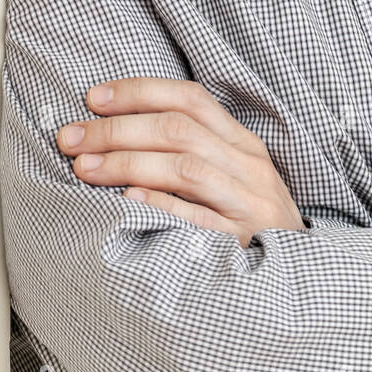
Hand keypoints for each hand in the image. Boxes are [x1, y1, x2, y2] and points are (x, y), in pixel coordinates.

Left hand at [56, 77, 305, 247]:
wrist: (301, 279)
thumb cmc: (250, 222)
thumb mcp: (231, 177)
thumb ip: (189, 151)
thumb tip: (117, 130)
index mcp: (243, 143)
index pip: (190, 100)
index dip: (140, 92)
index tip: (93, 97)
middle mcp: (249, 167)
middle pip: (178, 131)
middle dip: (117, 129)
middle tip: (71, 138)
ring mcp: (248, 205)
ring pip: (185, 168)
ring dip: (127, 163)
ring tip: (84, 168)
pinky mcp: (242, 244)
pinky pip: (198, 219)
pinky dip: (162, 205)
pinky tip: (127, 201)